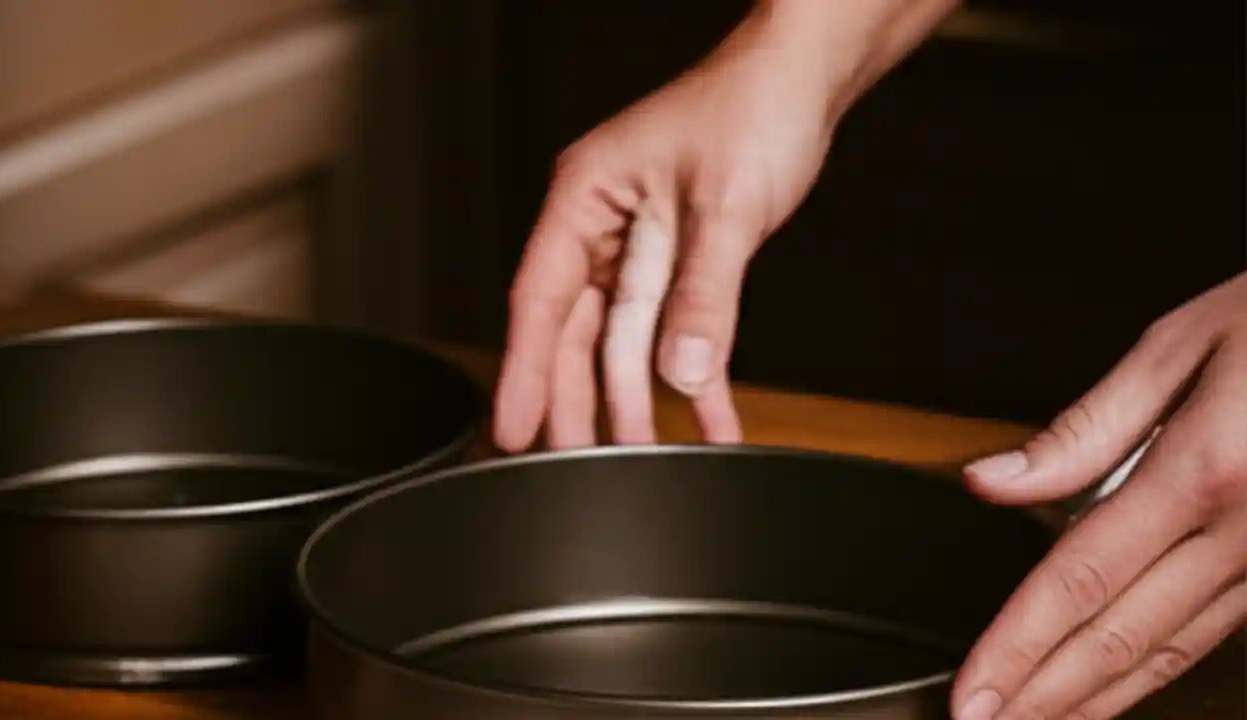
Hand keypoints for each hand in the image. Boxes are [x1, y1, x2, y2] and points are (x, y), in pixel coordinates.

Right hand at [491, 7, 838, 450]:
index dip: (522, 370)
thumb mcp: (726, 204)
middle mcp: (603, 228)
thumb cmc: (751, 108)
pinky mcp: (680, 265)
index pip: (540, 298)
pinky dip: (696, 377)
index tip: (512, 427)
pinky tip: (708, 421)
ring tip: (640, 459)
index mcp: (586, 198)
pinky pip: (677, 334)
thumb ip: (703, 292)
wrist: (801, 83)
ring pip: (624, 343)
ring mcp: (641, 250)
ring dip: (636, 400)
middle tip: (573, 468)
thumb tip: (682, 371)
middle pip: (575, 334)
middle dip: (578, 402)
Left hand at [954, 272, 1246, 719]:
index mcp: (1203, 471)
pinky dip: (1159, 669)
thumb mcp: (1183, 343)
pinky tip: (1118, 689)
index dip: (1018, 645)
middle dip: (1046, 696)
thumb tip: (994, 479)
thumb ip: (1086, 427)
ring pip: (1174, 650)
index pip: (1079, 578)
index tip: (972, 690)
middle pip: (1123, 634)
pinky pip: (1217, 630)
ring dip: (1100, 699)